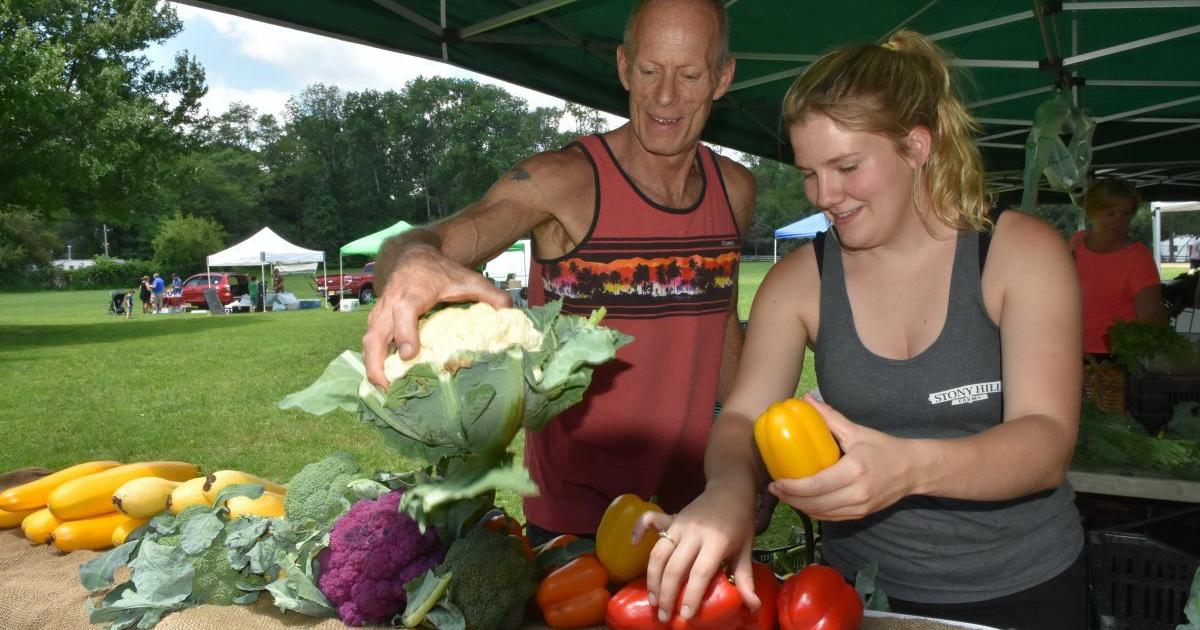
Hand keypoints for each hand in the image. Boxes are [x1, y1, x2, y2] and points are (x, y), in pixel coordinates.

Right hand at [362, 244, 510, 387]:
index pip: (404, 312)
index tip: (410, 355)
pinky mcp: (376, 319)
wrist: (412, 254)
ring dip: (372, 367)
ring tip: (384, 391)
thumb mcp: (466, 278)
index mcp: (413, 292)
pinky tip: (385, 380)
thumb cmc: (439, 270)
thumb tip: (510, 311)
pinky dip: (374, 361)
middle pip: (375, 335)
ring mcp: (380, 312)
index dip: (405, 333)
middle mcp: (391, 304)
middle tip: (387, 388)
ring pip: (368, 341)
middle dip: (376, 363)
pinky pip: (370, 342)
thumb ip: (489, 294)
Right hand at [632, 486, 758, 622]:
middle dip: (667, 595)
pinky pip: (649, 522)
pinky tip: (632, 544)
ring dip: (653, 579)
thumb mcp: (747, 549)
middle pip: (675, 567)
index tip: (685, 615)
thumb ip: (745, 578)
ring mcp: (680, 524)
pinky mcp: (671, 518)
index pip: (701, 572)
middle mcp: (695, 533)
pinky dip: (638, 530)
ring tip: (653, 600)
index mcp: (717, 541)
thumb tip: (752, 605)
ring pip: (659, 553)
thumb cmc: (740, 522)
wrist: (730, 489)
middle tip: (665, 616)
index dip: (692, 595)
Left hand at [768, 395, 916, 520]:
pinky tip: (803, 502)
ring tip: (784, 495)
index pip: (817, 485)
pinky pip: (831, 518)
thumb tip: (806, 400)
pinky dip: (814, 511)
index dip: (793, 487)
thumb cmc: (884, 448)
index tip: (776, 481)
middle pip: (816, 504)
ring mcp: (860, 507)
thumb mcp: (857, 431)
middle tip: (774, 489)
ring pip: (822, 514)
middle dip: (791, 499)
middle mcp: (858, 493)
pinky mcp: (861, 515)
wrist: (913, 470)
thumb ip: (830, 417)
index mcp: (854, 470)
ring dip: (800, 507)